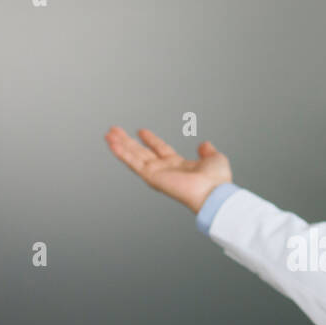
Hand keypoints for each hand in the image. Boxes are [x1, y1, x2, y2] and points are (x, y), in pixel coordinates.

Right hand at [105, 127, 231, 213]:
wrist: (213, 193)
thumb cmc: (217, 181)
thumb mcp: (215, 158)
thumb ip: (207, 151)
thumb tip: (204, 145)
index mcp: (179, 166)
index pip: (161, 150)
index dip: (151, 140)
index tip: (141, 131)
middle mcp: (166, 170)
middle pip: (142, 152)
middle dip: (128, 142)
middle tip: (115, 131)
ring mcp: (157, 174)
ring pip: (134, 157)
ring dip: (120, 146)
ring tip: (108, 135)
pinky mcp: (152, 177)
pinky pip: (134, 164)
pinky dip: (122, 154)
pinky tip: (112, 144)